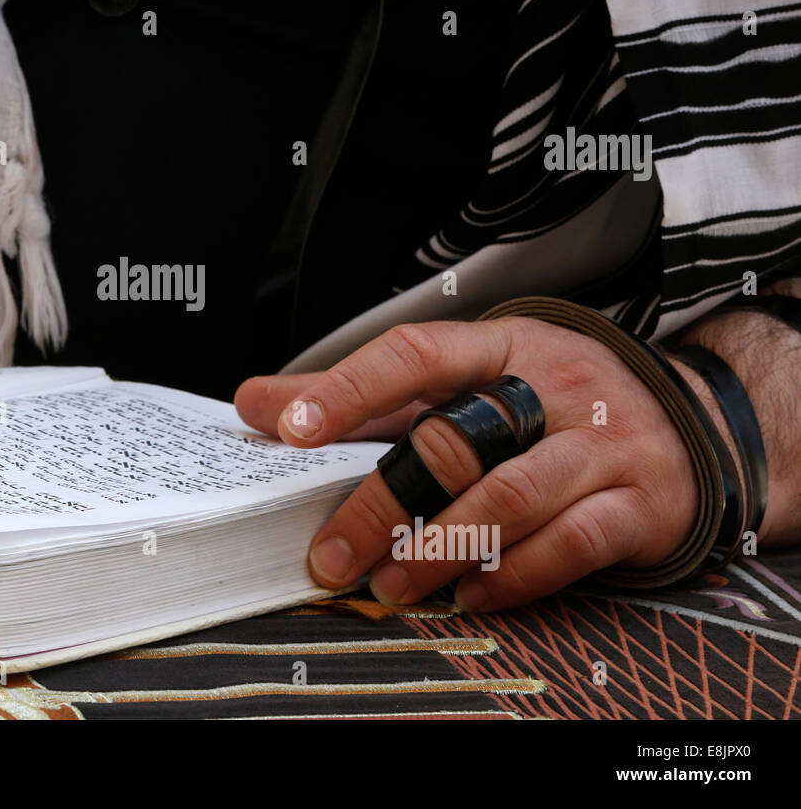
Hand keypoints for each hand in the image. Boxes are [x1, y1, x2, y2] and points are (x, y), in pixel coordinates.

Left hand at [235, 318, 699, 611]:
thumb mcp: (463, 379)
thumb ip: (362, 396)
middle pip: (452, 443)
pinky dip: (512, 578)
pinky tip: (467, 595)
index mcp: (499, 347)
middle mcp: (552, 388)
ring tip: (387, 587)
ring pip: (509, 500)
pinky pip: (569, 545)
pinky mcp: (638, 503)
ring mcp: (600, 445)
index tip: (289, 427)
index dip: (349, 389)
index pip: (414, 355)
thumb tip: (255, 402)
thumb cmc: (546, 398)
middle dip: (380, 505)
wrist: (688, 418)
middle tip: (329, 555)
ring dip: (437, 552)